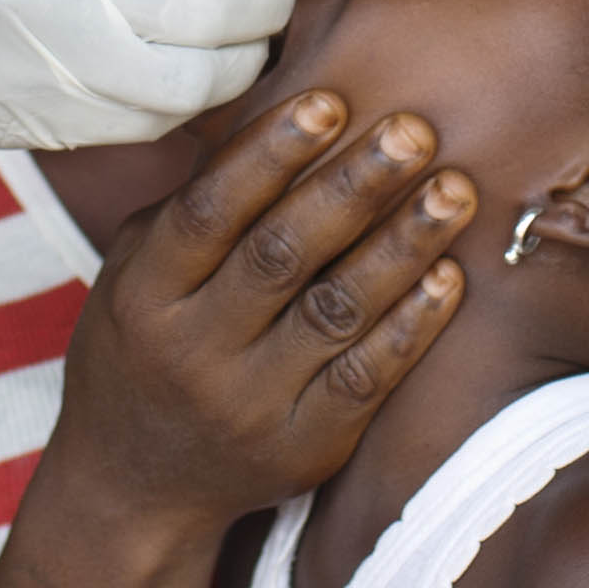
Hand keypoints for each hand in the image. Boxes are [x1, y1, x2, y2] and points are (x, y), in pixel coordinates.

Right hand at [52, 90, 479, 531]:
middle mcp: (193, 350)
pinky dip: (411, 325)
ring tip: (455, 190)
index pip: (211, 212)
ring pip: (336, 312)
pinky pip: (367, 379)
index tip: (330, 101)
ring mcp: (250, 404)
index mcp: (145, 293)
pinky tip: (450, 275)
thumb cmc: (145, 346)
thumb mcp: (137, 273)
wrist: (133, 486)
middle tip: (414, 131)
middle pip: (281, 255)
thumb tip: (280, 119)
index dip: (271, 154)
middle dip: (354, 186)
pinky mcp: (303, 447)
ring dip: (402, 246)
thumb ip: (196, 206)